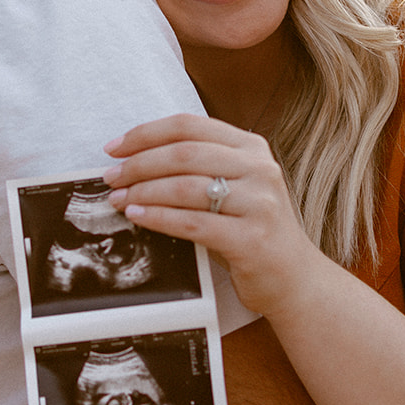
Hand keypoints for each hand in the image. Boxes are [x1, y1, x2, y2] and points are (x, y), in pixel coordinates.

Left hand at [103, 112, 314, 320]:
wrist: (293, 279)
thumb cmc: (250, 231)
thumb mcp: (233, 187)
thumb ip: (198, 167)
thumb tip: (133, 161)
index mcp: (251, 147)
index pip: (189, 126)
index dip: (145, 133)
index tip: (115, 148)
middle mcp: (259, 168)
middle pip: (183, 153)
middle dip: (138, 164)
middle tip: (111, 177)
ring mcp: (259, 203)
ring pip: (186, 186)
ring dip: (143, 191)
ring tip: (119, 199)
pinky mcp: (252, 238)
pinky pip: (194, 222)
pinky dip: (159, 217)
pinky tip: (138, 217)